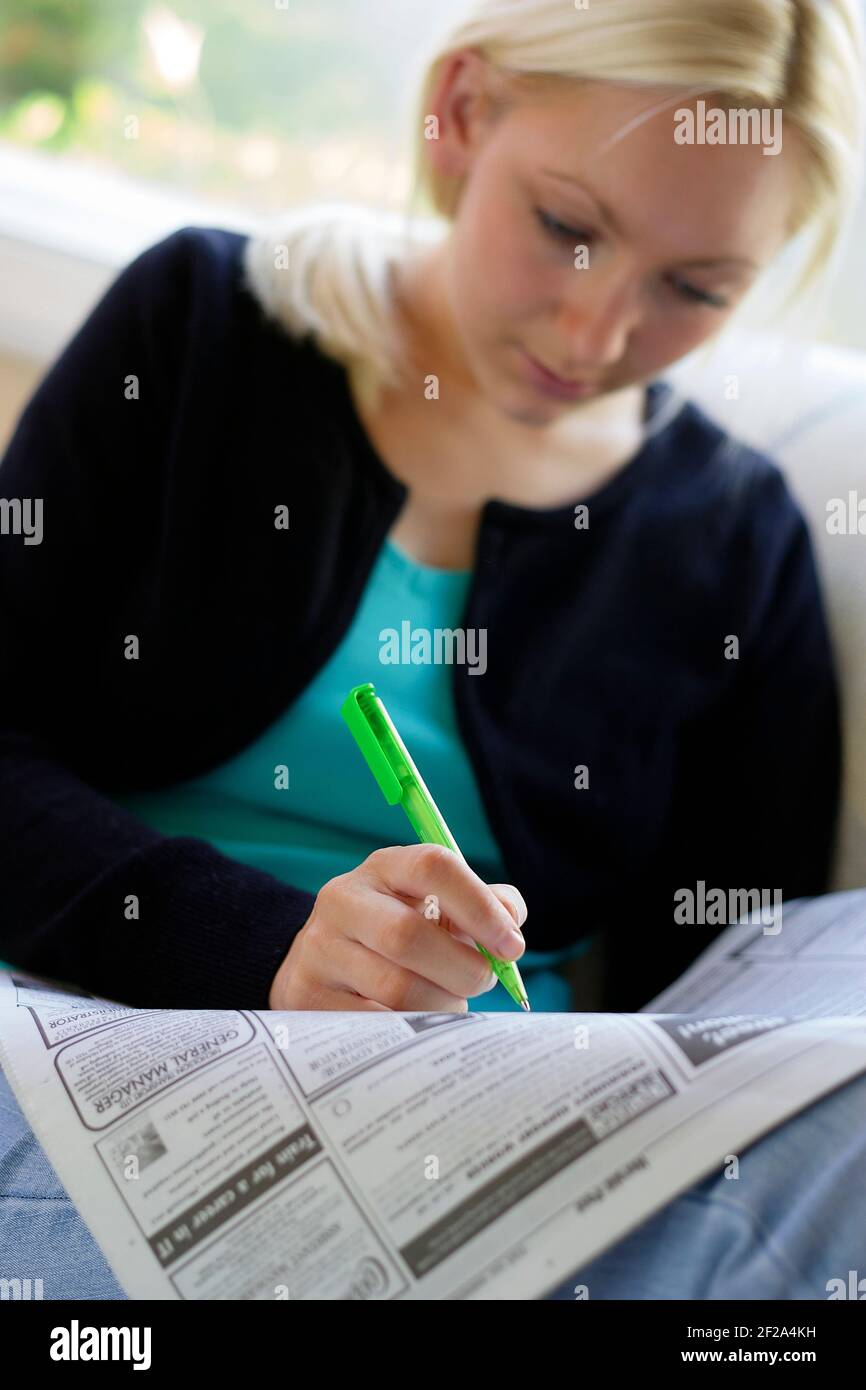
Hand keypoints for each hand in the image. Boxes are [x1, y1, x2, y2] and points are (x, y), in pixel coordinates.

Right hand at [268, 843, 526, 1010]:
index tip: (512, 947)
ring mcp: (319, 950)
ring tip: (448, 1005)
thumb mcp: (437, 906)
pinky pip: (374, 1026)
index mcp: (384, 868)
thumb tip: (512, 923)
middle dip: (462, 969)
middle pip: (408, 936)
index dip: (480, 907)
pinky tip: (417, 1026)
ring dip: (440, 1006)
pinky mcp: (307, 998)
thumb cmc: (400, 930)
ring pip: (395, 989)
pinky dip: (410, 1032)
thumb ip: (487, 904)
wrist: (323, 963)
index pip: (433, 867)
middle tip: (482, 983)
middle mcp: (343, 900)